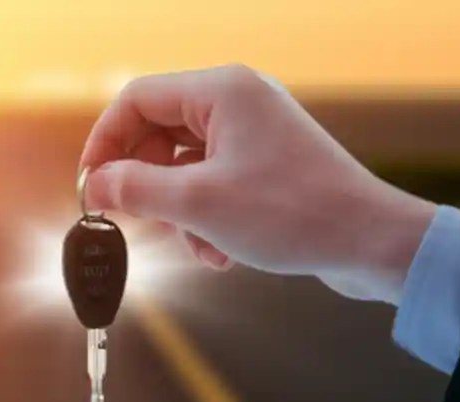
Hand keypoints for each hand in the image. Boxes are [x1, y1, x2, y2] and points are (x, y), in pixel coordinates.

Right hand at [79, 64, 436, 303]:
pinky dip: (206, 220)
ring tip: (197, 246)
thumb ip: (136, 190)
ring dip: (178, 213)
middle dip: (145, 186)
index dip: (105, 143)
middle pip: (158, 134)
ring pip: (184, 168)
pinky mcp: (268, 168)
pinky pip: (213, 186)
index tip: (91, 187)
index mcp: (222, 90)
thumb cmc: (293, 213)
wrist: (369, 242)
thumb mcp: (198, 205)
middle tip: (135, 222)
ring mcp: (255, 135)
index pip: (137, 100)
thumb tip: (95, 185)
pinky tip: (221, 254)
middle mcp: (239, 102)